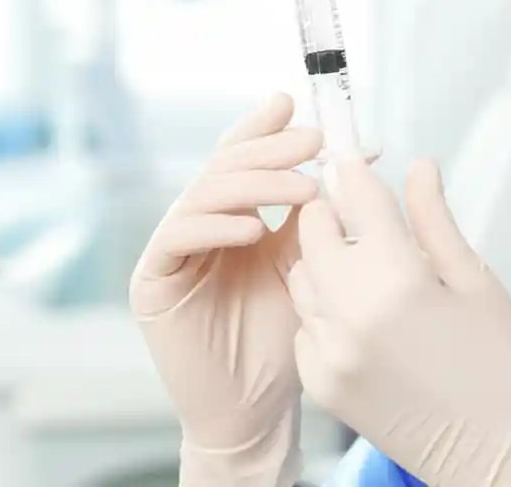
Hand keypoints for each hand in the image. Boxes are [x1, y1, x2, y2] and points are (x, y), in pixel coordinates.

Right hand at [129, 93, 318, 486]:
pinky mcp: (152, 281)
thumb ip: (319, 215)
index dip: (265, 127)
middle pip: (225, 165)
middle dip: (271, 149)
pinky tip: (251, 229)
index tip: (298, 104)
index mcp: (235, 214)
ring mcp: (173, 250)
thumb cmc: (285, 338)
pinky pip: (178, 239)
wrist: (255, 406)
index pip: (243, 156)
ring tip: (303, 190)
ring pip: (204, 193)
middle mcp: (201, 224)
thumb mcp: (309, 264)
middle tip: (314, 143)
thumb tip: (358, 157)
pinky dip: (216, 227)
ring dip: (255, 185)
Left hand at [288, 159, 510, 486]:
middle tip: (366, 214)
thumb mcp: (479, 284)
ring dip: (327, 260)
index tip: (357, 157)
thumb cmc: (505, 372)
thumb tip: (418, 169)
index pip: (356, 197)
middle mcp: (351, 313)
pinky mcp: (320, 384)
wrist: (498, 458)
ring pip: (303, 276)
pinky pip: (305, 324)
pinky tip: (364, 316)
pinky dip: (325, 308)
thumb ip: (435, 222)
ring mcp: (330, 352)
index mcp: (398, 279)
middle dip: (335, 213)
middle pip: (314, 231)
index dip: (356, 171)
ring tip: (372, 270)